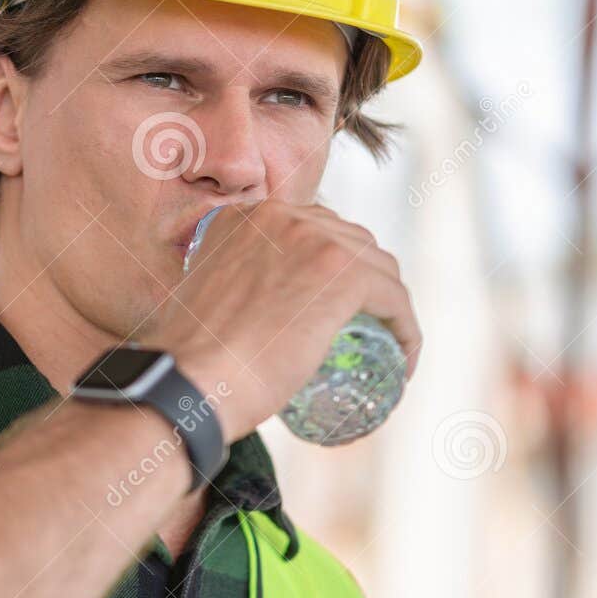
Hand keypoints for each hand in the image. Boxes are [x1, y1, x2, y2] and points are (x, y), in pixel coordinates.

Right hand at [141, 201, 421, 442]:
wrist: (190, 382)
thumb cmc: (191, 363)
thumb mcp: (203, 301)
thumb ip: (225, 287)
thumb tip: (246, 313)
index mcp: (242, 217)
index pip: (310, 231)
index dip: (330, 269)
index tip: (332, 309)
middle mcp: (279, 215)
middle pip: (349, 241)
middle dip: (364, 282)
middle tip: (362, 329)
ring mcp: (314, 240)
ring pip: (378, 267)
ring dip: (389, 306)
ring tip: (386, 345)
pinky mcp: (342, 274)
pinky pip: (394, 298)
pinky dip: (406, 330)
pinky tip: (403, 358)